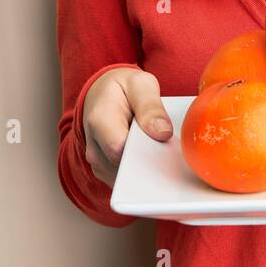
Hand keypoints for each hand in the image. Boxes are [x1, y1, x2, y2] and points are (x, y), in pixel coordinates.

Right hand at [81, 67, 172, 188]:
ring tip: (162, 153)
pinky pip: (126, 181)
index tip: (166, 147)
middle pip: (124, 168)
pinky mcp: (106, 171)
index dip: (145, 152)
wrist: (103, 95)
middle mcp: (94, 146)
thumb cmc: (123, 89)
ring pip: (126, 179)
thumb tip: (162, 133)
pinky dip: (142, 174)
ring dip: (147, 170)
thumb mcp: (140, 85)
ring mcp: (98, 162)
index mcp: (99, 120)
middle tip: (172, 153)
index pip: (120, 149)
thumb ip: (151, 107)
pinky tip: (156, 162)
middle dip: (150, 164)